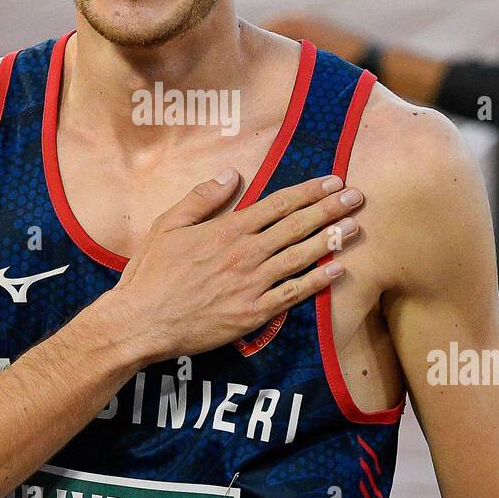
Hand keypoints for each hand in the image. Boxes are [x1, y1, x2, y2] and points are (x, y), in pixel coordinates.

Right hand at [109, 170, 361, 360]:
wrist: (141, 323)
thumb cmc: (151, 274)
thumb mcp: (167, 225)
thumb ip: (201, 198)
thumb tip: (231, 174)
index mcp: (227, 229)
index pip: (278, 204)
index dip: (309, 191)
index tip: (332, 180)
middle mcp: (246, 253)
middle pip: (297, 226)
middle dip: (330, 209)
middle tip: (357, 196)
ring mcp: (252, 284)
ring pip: (301, 257)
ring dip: (332, 240)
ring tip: (356, 227)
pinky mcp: (254, 313)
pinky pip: (293, 294)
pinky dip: (318, 282)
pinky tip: (339, 271)